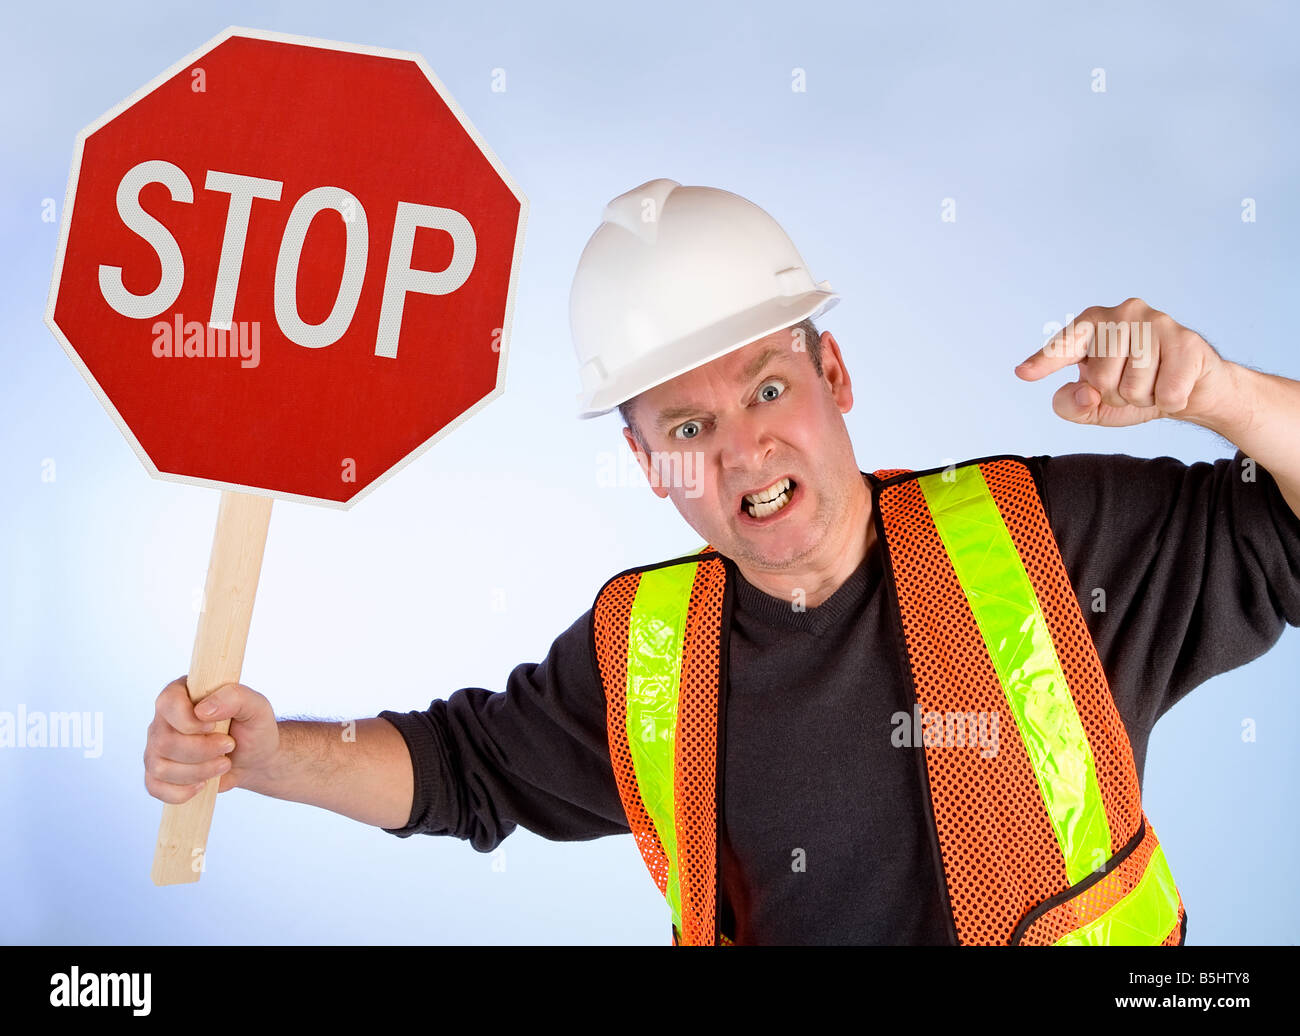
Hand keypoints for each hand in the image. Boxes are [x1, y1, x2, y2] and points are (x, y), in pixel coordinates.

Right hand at [143, 676, 279, 802]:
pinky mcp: (158, 773)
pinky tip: (203, 784)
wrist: (254, 758)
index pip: (168, 703)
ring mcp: (157, 747)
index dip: (189, 721)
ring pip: (160, 767)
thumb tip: (202, 711)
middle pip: (164, 741)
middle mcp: (163, 720)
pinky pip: (155, 787)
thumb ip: (234, 697)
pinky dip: (182, 791)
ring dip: (198, 771)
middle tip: (229, 746)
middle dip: (202, 750)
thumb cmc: (253, 727)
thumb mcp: (256, 705)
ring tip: (224, 764)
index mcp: (182, 693)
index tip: (214, 726)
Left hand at [1013, 297, 1241, 428]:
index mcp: (1091, 324)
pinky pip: (1166, 394)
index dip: (1044, 362)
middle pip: (1100, 379)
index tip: (1023, 373)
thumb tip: (1086, 391)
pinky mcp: (1186, 340)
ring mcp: (1155, 321)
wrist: (1190, 391)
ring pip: (1133, 387)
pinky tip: (1175, 384)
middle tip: (1132, 383)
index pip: (1064, 345)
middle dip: (1115, 394)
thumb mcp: (1094, 405)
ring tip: (1154, 382)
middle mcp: (1121, 313)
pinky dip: (1169, 402)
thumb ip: (1072, 405)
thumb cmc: (1135, 391)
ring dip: (1144, 398)